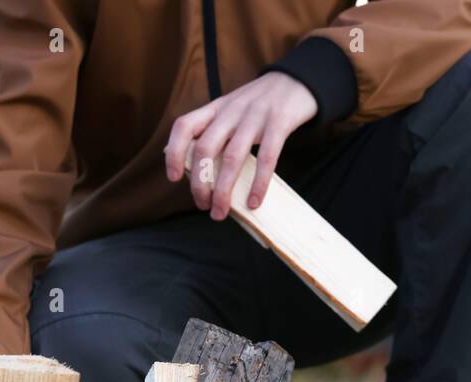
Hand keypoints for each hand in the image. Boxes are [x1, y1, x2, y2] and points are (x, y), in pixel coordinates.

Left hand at [165, 72, 316, 220]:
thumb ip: (217, 132)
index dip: (174, 153)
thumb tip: (201, 174)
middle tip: (202, 206)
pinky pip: (266, 157)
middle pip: (205, 148)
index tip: (173, 178)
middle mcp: (231, 110)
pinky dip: (258, 183)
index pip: (184, 126)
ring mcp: (255, 116)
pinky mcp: (279, 122)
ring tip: (220, 212)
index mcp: (216, 108)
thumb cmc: (260, 104)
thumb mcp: (232, 110)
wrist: (297, 80)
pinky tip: (253, 202)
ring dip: (223, 190)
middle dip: (199, 183)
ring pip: (231, 157)